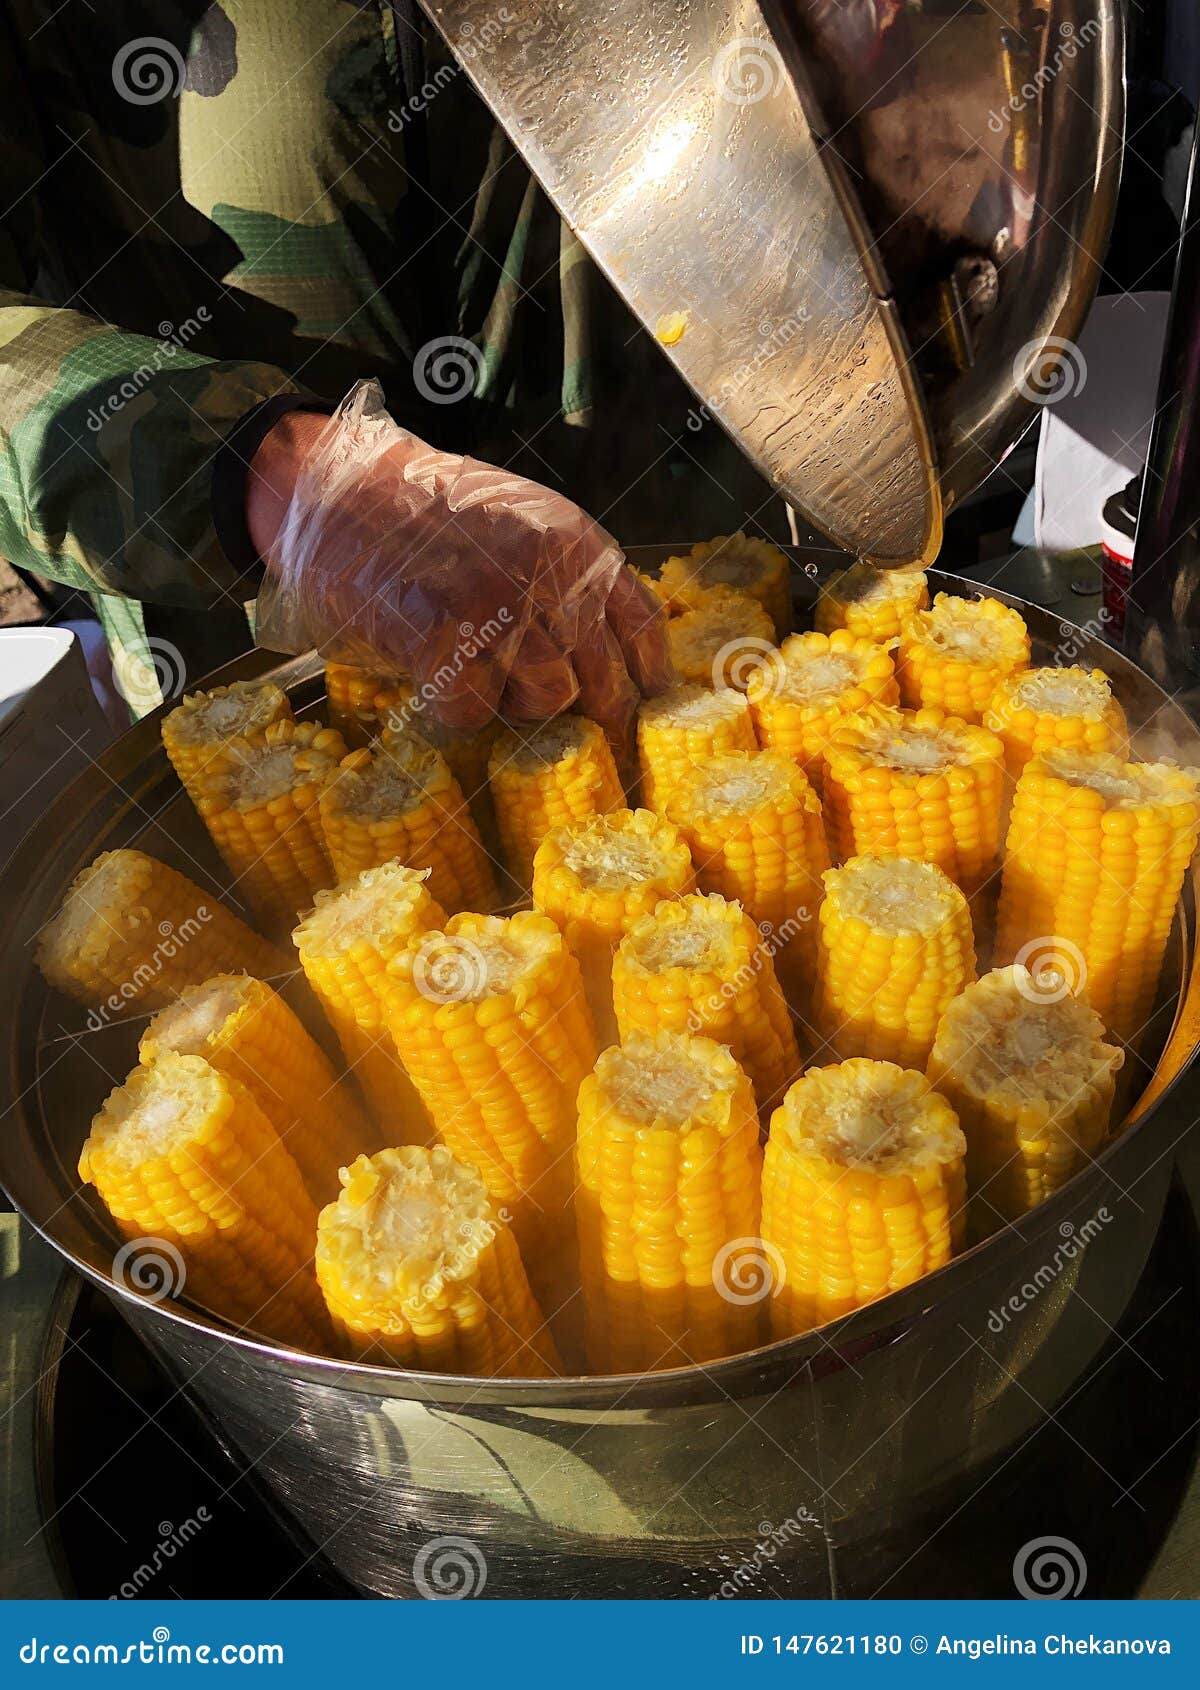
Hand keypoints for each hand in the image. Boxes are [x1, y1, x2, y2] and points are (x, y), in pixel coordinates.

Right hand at [248, 383, 670, 737]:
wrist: (337, 488)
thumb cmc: (422, 513)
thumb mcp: (519, 523)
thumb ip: (562, 578)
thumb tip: (598, 657)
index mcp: (576, 546)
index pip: (641, 629)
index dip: (643, 681)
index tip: (637, 709)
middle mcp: (551, 577)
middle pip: (603, 683)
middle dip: (584, 716)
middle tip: (558, 730)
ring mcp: (500, 608)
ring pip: (545, 701)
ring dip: (513, 705)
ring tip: (477, 677)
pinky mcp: (445, 639)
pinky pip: (473, 710)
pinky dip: (455, 710)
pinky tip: (434, 681)